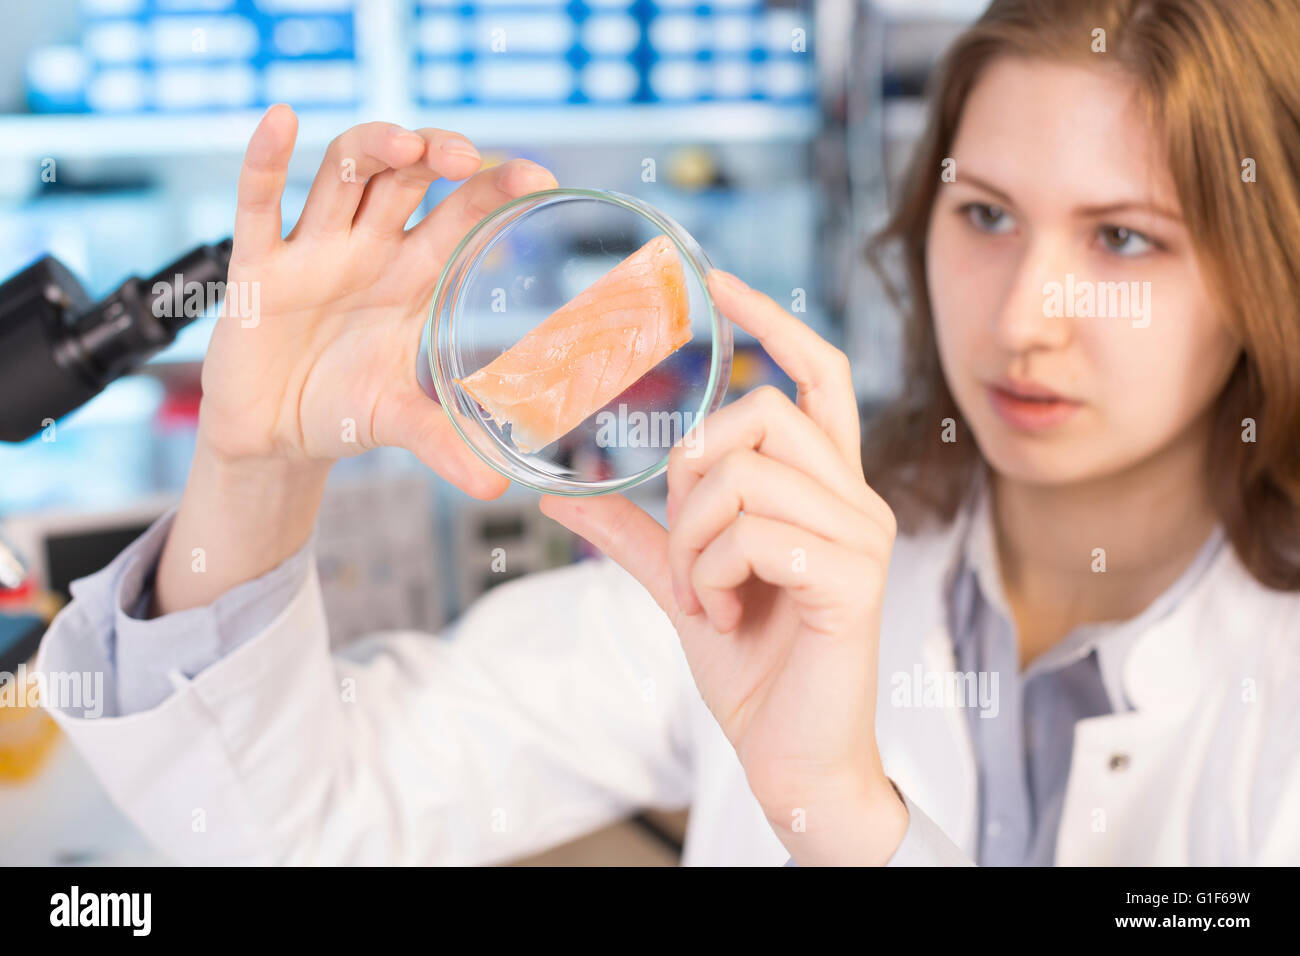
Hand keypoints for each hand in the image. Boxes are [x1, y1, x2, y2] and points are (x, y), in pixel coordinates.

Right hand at [199, 104, 558, 495]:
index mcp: (411, 278)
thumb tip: (495, 485)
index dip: (494, 188)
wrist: (270, 438)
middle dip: (435, 155)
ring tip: (405, 148)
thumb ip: (441, 443)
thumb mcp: (394, 423)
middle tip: (465, 160)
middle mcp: (367, 251)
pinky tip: (282, 121)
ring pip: (342, 174)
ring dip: (372, 149)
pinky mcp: (256, 268)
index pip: (459, 216)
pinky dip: (266, 161)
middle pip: (405, 178)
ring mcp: (312, 253)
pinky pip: (259, 205)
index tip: (539, 176)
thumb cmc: (338, 412)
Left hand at [540, 269, 908, 863]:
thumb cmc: (754, 667)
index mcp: (824, 488)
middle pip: (764, 411)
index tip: (719, 280)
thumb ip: (637, 535)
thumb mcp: (684, 583)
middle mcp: (855, 498)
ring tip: (704, 594)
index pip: (817, 375)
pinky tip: (723, 613)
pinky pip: (756, 533)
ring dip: (695, 536)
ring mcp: (861, 536)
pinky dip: (714, 572)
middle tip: (685, 542)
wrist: (793, 756)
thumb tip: (562, 498)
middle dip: (696, 471)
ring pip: (747, 473)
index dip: (772, 322)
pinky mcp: (854, 579)